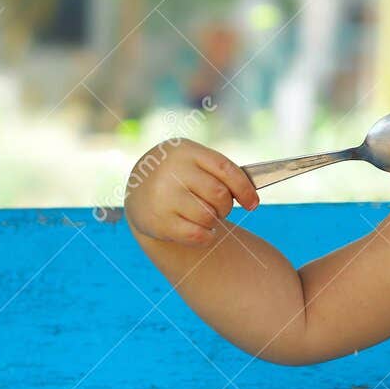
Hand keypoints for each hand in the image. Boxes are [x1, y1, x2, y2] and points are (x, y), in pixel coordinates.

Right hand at [123, 137, 259, 245]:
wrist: (137, 193)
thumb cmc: (178, 178)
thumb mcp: (193, 163)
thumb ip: (219, 174)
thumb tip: (251, 198)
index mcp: (185, 151)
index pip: (225, 169)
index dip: (244, 188)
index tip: (253, 204)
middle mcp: (172, 171)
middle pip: (219, 194)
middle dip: (226, 206)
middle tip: (219, 209)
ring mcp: (163, 196)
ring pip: (208, 216)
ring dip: (213, 221)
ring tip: (204, 217)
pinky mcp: (159, 221)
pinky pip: (198, 235)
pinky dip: (206, 237)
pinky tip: (201, 232)